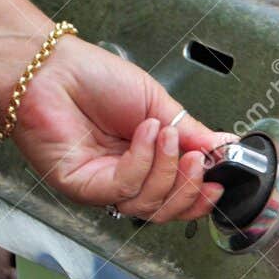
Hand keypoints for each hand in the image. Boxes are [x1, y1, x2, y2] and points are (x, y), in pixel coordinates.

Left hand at [8, 37, 235, 222]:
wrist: (53, 68)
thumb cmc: (95, 79)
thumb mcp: (158, 104)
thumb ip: (192, 132)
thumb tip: (224, 148)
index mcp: (145, 160)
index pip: (177, 195)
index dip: (200, 195)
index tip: (219, 179)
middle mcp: (123, 178)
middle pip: (165, 210)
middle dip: (189, 188)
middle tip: (198, 159)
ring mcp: (102, 185)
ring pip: (147, 204)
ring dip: (166, 169)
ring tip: (167, 133)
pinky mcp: (81, 185)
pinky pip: (124, 187)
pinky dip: (142, 160)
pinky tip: (145, 133)